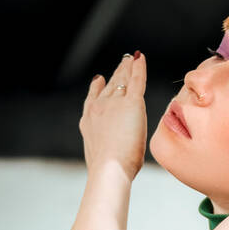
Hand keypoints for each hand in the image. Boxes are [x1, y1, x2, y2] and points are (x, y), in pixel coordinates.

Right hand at [79, 51, 147, 181]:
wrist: (109, 169)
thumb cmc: (109, 171)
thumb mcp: (104, 155)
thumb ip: (109, 147)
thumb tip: (119, 159)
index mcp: (89, 121)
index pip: (94, 99)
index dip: (98, 87)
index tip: (99, 79)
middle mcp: (98, 107)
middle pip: (110, 86)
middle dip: (116, 74)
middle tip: (122, 64)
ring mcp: (114, 103)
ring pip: (122, 81)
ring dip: (127, 68)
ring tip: (130, 60)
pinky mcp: (132, 103)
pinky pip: (137, 80)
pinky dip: (138, 67)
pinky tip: (139, 58)